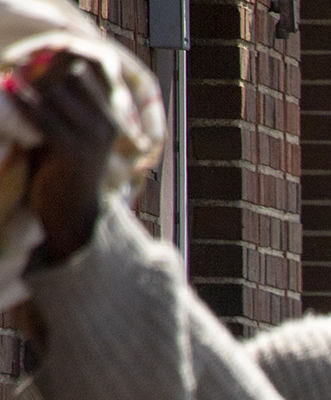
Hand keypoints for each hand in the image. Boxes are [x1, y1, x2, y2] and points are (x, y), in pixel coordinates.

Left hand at [17, 59, 113, 264]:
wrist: (72, 210)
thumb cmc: (63, 162)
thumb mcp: (71, 126)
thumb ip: (64, 98)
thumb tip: (33, 62)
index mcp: (113, 112)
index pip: (98, 64)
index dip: (68, 51)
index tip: (42, 52)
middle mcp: (109, 122)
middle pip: (74, 72)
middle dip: (45, 66)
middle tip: (19, 66)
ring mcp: (95, 137)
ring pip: (58, 91)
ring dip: (31, 82)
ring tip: (12, 78)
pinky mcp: (75, 152)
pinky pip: (43, 116)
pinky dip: (24, 102)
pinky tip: (11, 94)